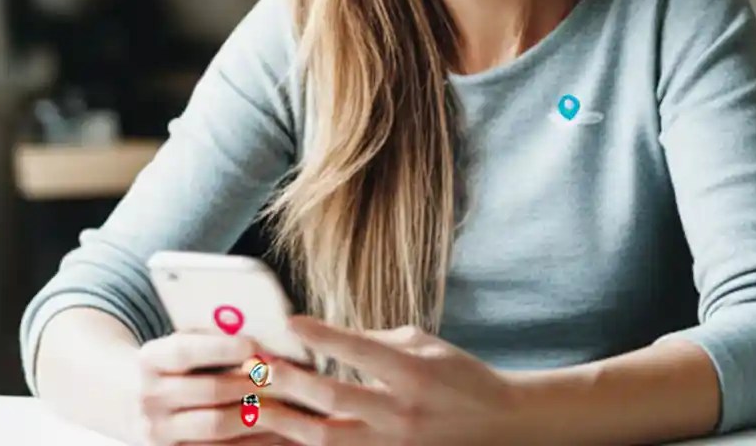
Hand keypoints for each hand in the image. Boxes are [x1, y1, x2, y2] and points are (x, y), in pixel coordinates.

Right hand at [136, 330, 302, 444]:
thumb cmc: (174, 365)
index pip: (184, 351)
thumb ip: (210, 336)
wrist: (131, 402)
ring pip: (217, 426)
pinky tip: (279, 432)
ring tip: (291, 404)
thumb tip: (261, 335)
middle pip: (208, 391)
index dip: (221, 347)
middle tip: (287, 376)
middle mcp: (148, 398)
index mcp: (148, 360)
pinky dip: (254, 442)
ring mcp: (158, 432)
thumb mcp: (179, 344)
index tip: (255, 344)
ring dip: (259, 414)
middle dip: (252, 383)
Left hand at [253, 315, 519, 445]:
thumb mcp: (423, 345)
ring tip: (256, 408)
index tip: (289, 322)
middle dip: (290, 384)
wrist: (500, 427)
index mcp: (413, 374)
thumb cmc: (458, 376)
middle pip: (334, 400)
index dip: (321, 335)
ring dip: (286, 424)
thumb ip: (374, 340)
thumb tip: (323, 335)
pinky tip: (280, 437)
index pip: (359, 350)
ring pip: (327, 439)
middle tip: (258, 367)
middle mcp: (402, 414)